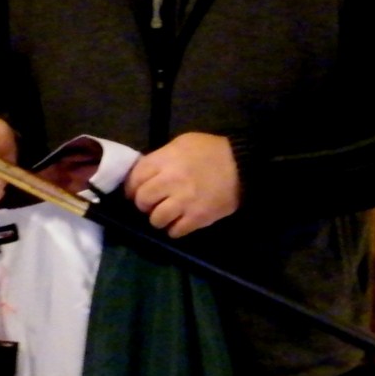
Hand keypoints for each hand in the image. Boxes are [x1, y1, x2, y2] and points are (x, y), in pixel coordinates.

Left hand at [123, 132, 239, 237]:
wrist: (242, 165)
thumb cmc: (210, 151)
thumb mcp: (181, 144)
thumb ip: (160, 158)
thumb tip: (144, 173)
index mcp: (165, 160)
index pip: (135, 178)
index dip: (131, 188)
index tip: (135, 192)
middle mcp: (171, 181)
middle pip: (142, 200)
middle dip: (143, 204)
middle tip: (151, 203)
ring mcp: (184, 201)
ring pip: (155, 219)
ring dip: (158, 219)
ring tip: (166, 214)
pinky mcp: (198, 218)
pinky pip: (175, 231)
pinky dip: (174, 229)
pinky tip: (179, 222)